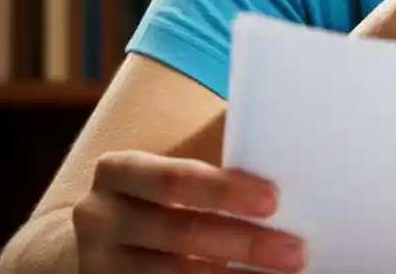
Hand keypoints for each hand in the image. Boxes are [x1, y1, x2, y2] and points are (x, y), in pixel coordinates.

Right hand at [72, 150, 304, 272]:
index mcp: (119, 171)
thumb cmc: (162, 190)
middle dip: (244, 242)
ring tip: (282, 273)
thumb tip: (285, 135)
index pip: (173, 180)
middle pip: (181, 232)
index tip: (273, 200)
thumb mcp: (174, 162)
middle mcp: (101, 217)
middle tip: (295, 250)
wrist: (104, 233)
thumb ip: (218, 150)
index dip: (223, 190)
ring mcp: (102, 263)